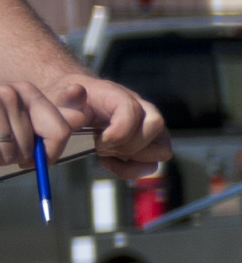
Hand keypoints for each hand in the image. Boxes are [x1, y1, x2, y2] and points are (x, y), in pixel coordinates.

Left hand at [1, 65, 167, 180]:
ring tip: (106, 153)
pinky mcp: (145, 145)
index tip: (97, 140)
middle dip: (129, 145)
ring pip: (162, 148)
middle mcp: (139, 108)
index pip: (134, 110)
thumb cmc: (67, 102)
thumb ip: (66, 98)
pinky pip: (152, 164)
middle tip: (102, 147)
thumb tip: (75, 92)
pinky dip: (132, 170)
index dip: (119, 132)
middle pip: (156, 126)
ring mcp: (145, 128)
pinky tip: (108, 162)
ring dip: (134, 158)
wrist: (71, 103)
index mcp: (117, 95)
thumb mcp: (59, 97)